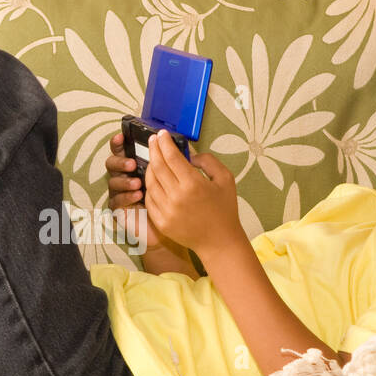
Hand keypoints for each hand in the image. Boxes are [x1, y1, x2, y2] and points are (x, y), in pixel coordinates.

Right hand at [105, 131, 169, 253]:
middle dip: (120, 161)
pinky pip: (115, 201)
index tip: (122, 137)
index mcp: (137, 164)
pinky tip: (137, 196)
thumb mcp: (180, 175)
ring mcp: (121, 193)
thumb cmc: (178, 198)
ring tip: (138, 183)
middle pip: (112, 163)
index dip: (118, 142)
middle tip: (132, 164)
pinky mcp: (120, 209)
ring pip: (112, 182)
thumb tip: (175, 143)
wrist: (176, 224)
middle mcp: (126, 176)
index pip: (123, 149)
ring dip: (124, 180)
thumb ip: (177, 159)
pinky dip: (125, 197)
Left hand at [142, 130, 241, 257]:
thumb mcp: (225, 179)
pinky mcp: (161, 222)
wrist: (219, 241)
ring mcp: (166, 211)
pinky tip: (154, 179)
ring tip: (154, 159)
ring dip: (150, 167)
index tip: (161, 134)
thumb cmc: (224, 209)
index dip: (164, 143)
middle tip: (153, 140)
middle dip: (154, 150)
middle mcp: (177, 197)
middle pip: (157, 167)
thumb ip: (208, 161)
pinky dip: (150, 187)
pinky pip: (150, 199)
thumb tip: (189, 155)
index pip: (171, 157)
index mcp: (193, 184)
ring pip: (150, 182)